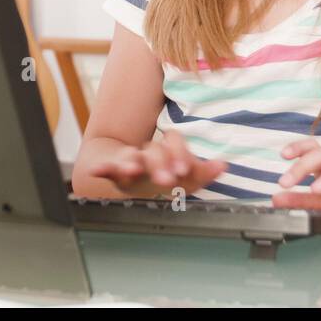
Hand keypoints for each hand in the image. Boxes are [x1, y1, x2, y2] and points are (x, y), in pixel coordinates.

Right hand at [86, 130, 226, 197]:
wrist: (120, 167)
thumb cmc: (156, 172)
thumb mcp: (180, 176)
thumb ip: (202, 173)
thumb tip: (223, 165)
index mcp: (165, 151)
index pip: (174, 141)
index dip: (179, 153)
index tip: (183, 169)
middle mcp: (147, 153)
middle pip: (154, 151)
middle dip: (161, 163)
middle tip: (168, 178)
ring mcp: (128, 161)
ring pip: (131, 158)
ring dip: (131, 162)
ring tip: (133, 169)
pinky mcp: (111, 170)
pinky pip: (106, 168)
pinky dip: (102, 168)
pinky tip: (96, 171)